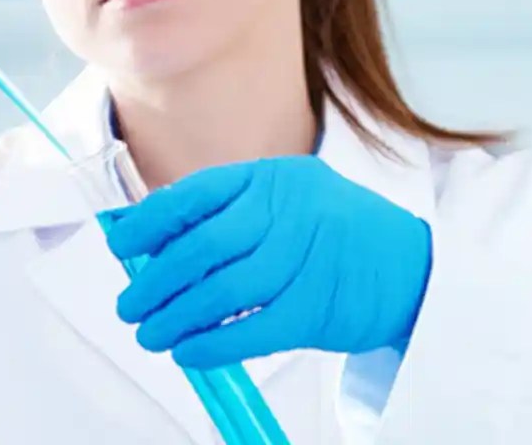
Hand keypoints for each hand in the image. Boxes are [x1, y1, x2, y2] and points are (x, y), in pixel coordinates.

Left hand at [106, 157, 432, 369]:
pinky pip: (251, 331)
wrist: (411, 267)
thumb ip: (228, 213)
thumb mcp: (286, 199)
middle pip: (201, 249)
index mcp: (271, 178)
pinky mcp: (317, 308)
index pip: (194, 195)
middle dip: (154, 283)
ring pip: (221, 293)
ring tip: (150, 334)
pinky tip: (188, 352)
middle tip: (129, 305)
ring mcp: (305, 260)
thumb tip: (153, 240)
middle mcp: (288, 212)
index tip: (120, 246)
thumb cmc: (334, 233)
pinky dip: (212, 345)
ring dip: (175, 319)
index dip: (149, 223)